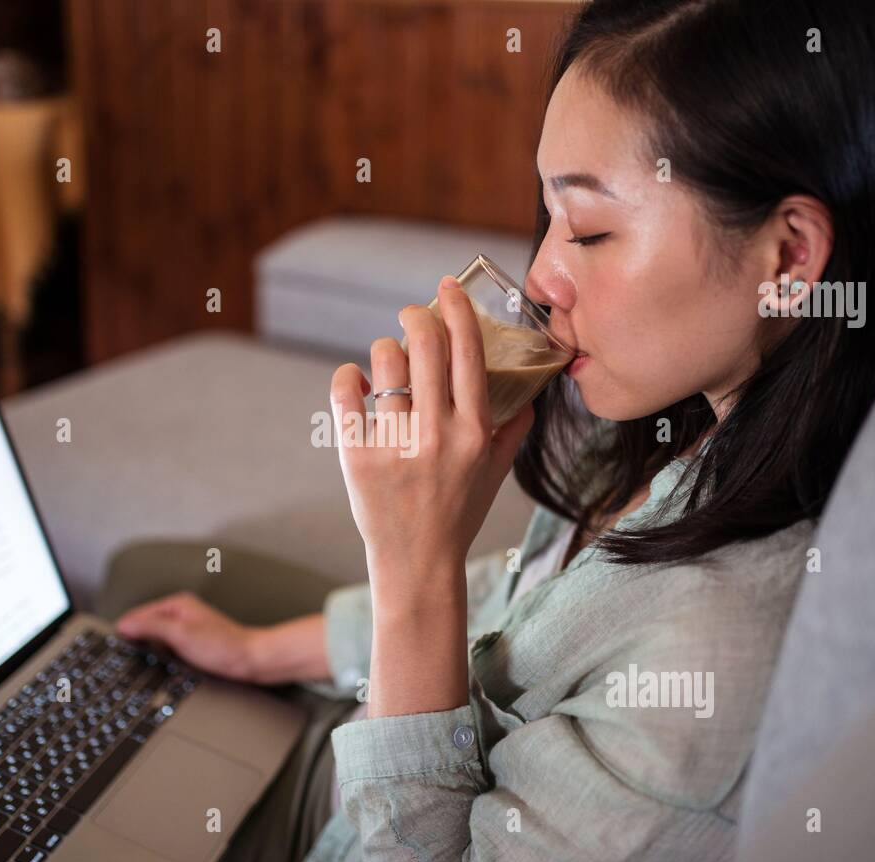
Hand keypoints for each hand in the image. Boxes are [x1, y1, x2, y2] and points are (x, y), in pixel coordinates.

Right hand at [115, 592, 257, 681]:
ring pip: (155, 637)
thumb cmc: (223, 646)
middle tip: (124, 656)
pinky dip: (160, 655)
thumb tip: (125, 624)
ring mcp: (186, 627)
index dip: (125, 630)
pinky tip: (160, 665)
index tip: (114, 645)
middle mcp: (181, 612)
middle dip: (135, 639)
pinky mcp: (191, 642)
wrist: (250, 660)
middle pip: (146, 625)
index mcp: (177, 604)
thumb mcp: (180, 635)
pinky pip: (166, 646)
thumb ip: (151, 627)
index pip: (139, 614)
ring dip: (148, 648)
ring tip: (141, 661)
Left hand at [329, 276, 533, 590]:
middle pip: (424, 343)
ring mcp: (396, 445)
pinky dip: (348, 378)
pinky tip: (356, 383)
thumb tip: (529, 395)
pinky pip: (345, 393)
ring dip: (384, 350)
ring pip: (384, 362)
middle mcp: (439, 433)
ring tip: (386, 363)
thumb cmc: (458, 514)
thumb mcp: (495, 474)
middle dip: (415, 315)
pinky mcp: (358, 456)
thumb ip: (512, 431)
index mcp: (476, 431)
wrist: (417, 562)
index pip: (469, 351)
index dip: (456, 309)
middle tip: (410, 314)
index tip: (445, 287)